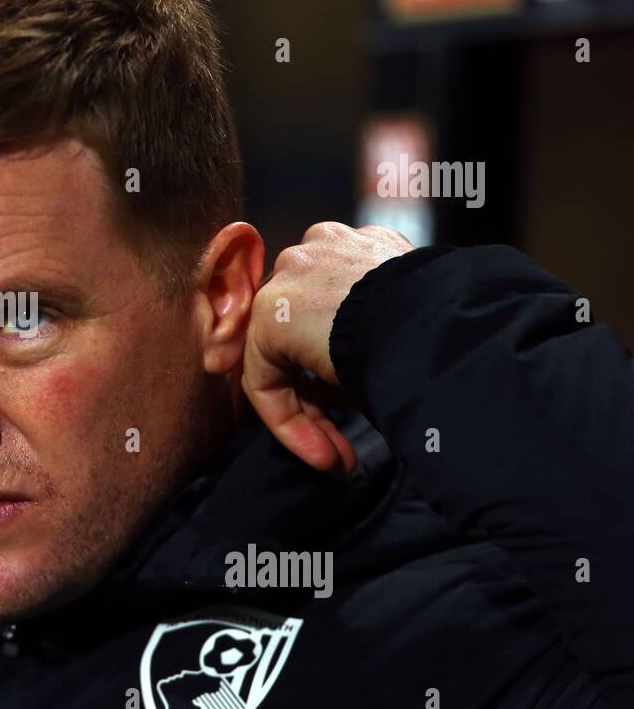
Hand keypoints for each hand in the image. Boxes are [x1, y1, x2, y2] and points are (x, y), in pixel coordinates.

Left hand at [241, 223, 413, 475]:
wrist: (437, 323)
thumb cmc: (444, 332)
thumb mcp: (410, 327)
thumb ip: (377, 337)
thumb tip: (356, 382)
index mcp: (361, 249)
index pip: (335, 314)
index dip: (345, 374)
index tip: (367, 410)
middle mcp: (321, 252)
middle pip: (304, 336)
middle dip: (324, 400)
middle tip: (347, 445)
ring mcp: (291, 276)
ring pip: (283, 359)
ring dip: (309, 416)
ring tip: (337, 458)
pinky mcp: (269, 310)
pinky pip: (265, 374)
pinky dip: (286, 418)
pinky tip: (320, 453)